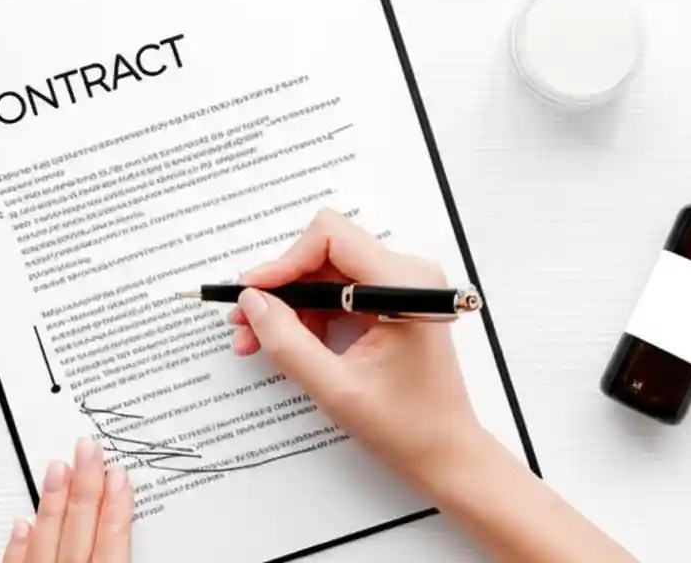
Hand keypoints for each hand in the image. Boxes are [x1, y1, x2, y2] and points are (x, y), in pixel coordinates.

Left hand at [3, 438, 133, 562]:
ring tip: (57, 467)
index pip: (110, 544)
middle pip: (78, 530)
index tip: (118, 475)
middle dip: (85, 486)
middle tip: (88, 450)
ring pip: (45, 539)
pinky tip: (21, 521)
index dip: (116, 507)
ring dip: (52, 501)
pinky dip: (19, 543)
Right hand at [228, 209, 482, 493]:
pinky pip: (339, 293)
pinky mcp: (392, 303)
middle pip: (324, 254)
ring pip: (326, 274)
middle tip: (246, 322)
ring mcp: (401, 287)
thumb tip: (253, 302)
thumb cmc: (407, 426)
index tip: (253, 293)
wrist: (445, 452)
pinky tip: (289, 342)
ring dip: (290, 304)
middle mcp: (406, 275)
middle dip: (281, 288)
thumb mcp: (336, 388)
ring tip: (259, 340)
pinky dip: (310, 315)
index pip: (330, 238)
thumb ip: (288, 342)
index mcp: (403, 285)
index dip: (284, 261)